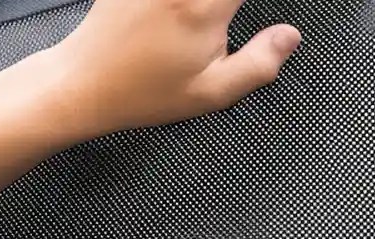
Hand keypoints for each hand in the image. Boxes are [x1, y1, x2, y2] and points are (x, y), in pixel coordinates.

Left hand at [43, 0, 300, 135]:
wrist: (84, 83)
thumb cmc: (145, 93)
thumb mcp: (211, 92)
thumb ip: (259, 64)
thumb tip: (290, 37)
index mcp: (204, 9)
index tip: (268, 7)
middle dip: (229, 0)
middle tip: (229, 14)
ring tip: (215, 13)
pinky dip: (182, 2)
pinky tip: (184, 11)